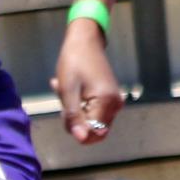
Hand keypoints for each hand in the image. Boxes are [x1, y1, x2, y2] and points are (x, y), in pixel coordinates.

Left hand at [51, 23, 122, 144]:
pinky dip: (80, 104)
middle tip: (64, 99)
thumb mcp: (67, 91)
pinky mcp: (110, 98)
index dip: (77, 129)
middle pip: (93, 129)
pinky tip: (72, 90)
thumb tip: (81, 139)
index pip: (93, 134)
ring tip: (66, 91)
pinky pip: (93, 111)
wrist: (85, 40)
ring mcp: (114, 101)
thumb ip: (74, 116)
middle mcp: (115, 105)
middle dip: (75, 119)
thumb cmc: (74, 62)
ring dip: (75, 110)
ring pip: (91, 120)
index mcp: (107, 102)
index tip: (66, 111)